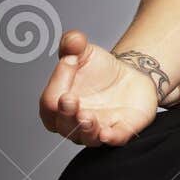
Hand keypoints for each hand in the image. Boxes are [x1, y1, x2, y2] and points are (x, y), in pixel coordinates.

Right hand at [39, 28, 158, 146]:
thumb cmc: (99, 70)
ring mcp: (98, 129)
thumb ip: (73, 44)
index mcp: (59, 104)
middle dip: (67, 113)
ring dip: (86, 128)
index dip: (57, 82)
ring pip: (87, 137)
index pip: (49, 102)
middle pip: (64, 125)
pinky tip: (108, 133)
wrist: (130, 77)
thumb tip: (72, 40)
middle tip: (71, 100)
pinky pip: (115, 139)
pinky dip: (111, 138)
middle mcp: (74, 122)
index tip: (70, 61)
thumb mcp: (84, 51)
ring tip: (87, 117)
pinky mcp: (122, 130)